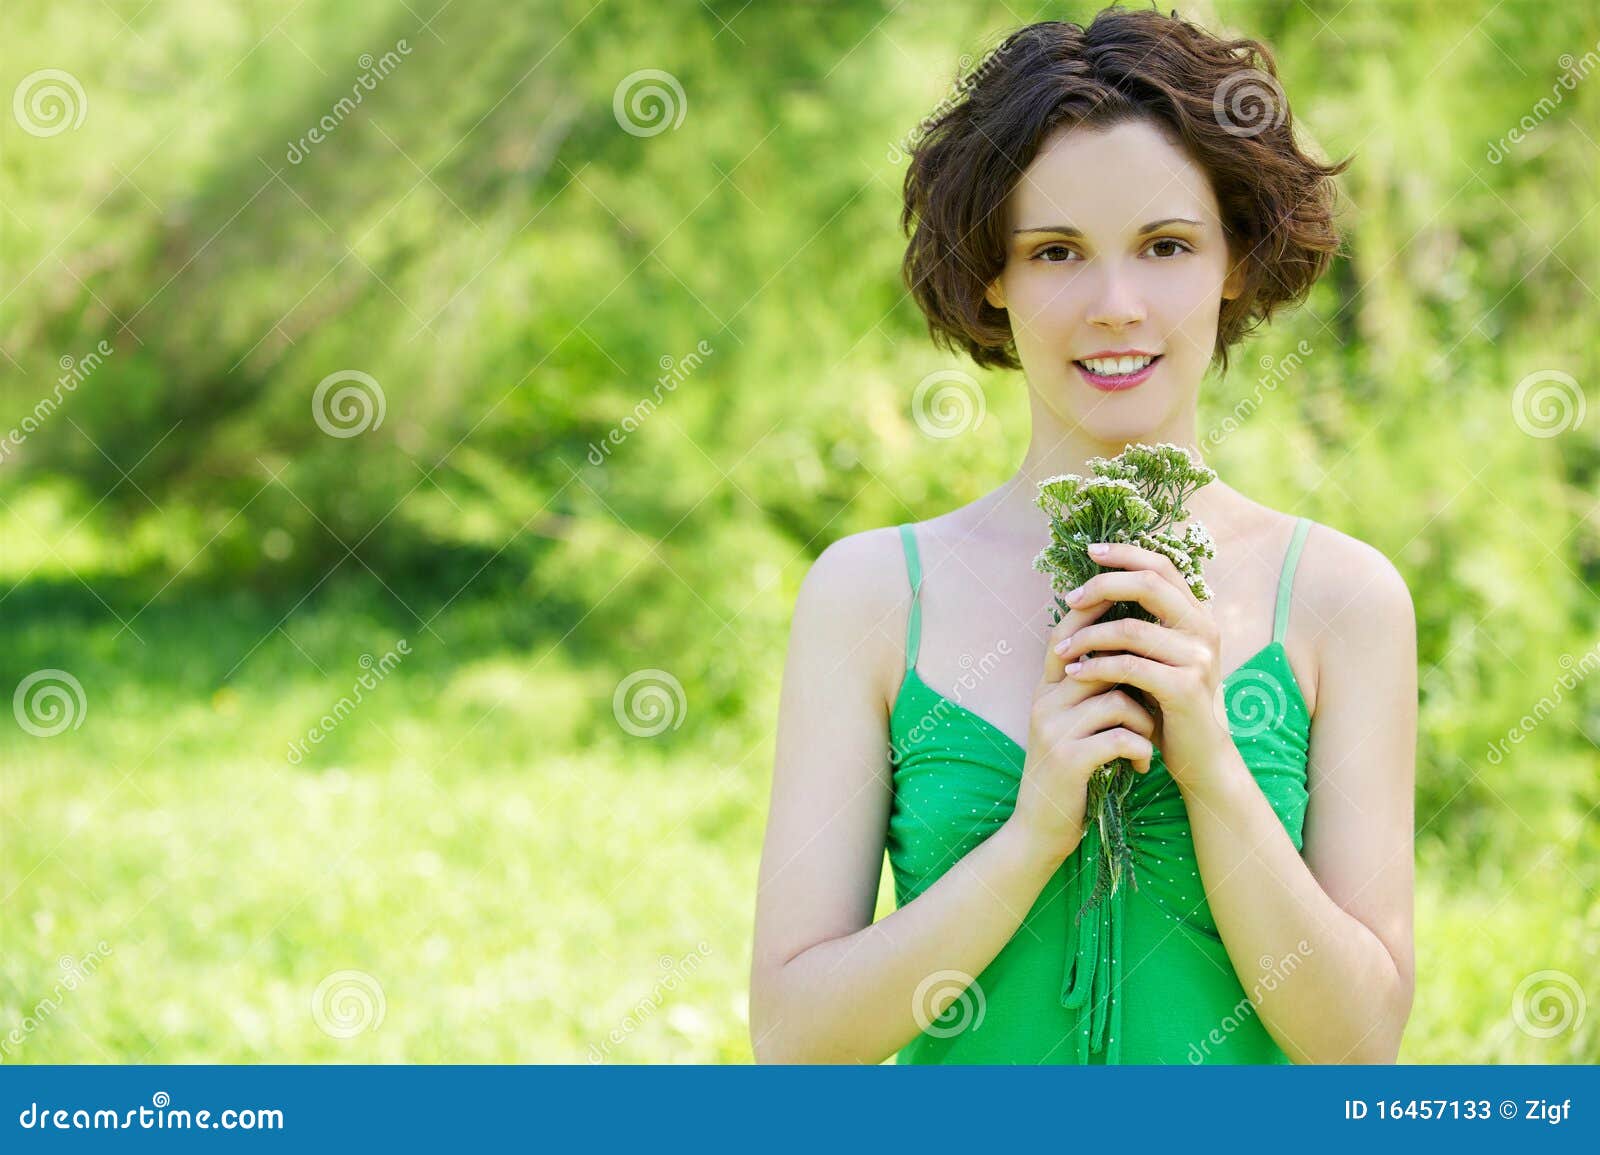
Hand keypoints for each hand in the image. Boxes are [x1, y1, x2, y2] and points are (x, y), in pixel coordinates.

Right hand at [1006, 599, 1157, 861]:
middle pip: (1101, 666)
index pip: (1064, 637)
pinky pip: (1121, 736)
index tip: (1125, 600)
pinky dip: (1141, 750)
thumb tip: (1125, 656)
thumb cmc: (1067, 775)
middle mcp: (1044, 703)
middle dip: (1138, 681)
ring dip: (1144, 723)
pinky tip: (1142, 766)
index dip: (1092, 615)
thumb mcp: (1069, 728)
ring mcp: (1054, 730)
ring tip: (1147, 744)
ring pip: (1117, 700)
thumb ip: (1086, 694)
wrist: (1040, 829)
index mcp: (1044, 691)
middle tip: (1158, 701)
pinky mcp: (1069, 759)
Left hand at [1050, 540, 1229, 786]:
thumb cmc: (1169, 703)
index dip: (1126, 554)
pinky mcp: (1184, 687)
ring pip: (1132, 629)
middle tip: (1070, 599)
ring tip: (1063, 649)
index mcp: (1196, 615)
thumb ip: (1142, 625)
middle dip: (1103, 586)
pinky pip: (1130, 666)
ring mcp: (1198, 657)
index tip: (1091, 551)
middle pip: (1149, 584)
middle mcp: (1203, 629)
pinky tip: (1075, 673)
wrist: (1199, 753)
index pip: (1162, 567)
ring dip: (1089, 636)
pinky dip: (1097, 667)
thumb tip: (1095, 589)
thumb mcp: (1159, 657)